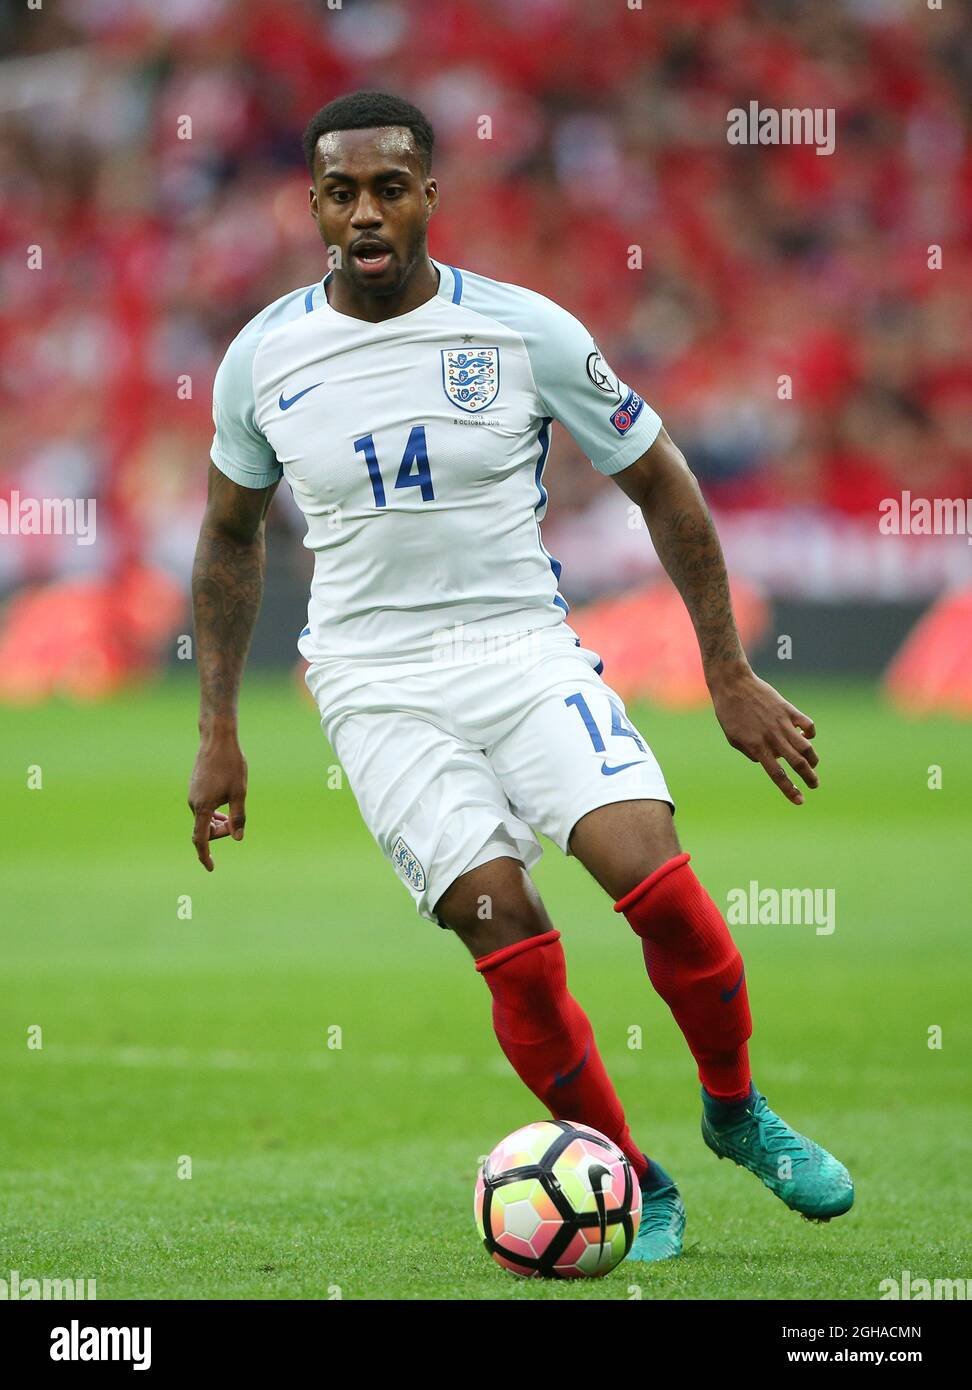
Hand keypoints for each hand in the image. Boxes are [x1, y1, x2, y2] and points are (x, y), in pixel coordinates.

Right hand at [188, 734, 247, 869]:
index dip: (205, 855)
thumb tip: (238, 838)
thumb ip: (238, 817)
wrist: (217, 740)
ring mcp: (192, 795)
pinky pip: (202, 808)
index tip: (210, 868)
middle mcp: (193, 803)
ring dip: (217, 822)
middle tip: (236, 825)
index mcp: (203, 807)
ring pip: (204, 818)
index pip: (201, 839)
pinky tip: (224, 805)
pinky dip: (213, 812)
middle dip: (220, 832)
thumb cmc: (231, 765)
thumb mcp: (240, 793)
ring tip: (231, 815)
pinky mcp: (194, 788)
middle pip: (204, 829)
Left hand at [709, 667, 818, 804]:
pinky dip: (810, 734)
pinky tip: (807, 736)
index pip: (777, 774)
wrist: (733, 684)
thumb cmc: (729, 713)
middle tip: (815, 785)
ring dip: (813, 759)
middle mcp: (772, 737)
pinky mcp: (788, 709)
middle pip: (797, 763)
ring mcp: (782, 723)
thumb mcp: (733, 738)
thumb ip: (751, 753)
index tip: (800, 800)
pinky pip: (807, 725)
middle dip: (809, 777)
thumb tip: (766, 761)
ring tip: (814, 764)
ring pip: (805, 746)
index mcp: (756, 747)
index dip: (789, 789)